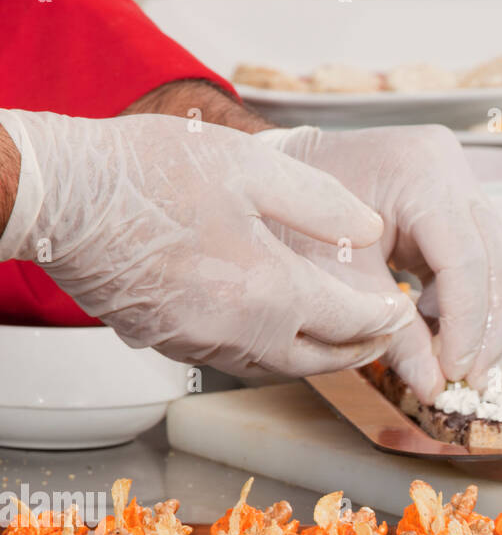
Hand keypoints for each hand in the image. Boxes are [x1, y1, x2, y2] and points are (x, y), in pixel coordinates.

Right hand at [0, 109, 415, 377]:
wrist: (66, 201)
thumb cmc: (149, 176)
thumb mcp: (251, 167)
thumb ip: (321, 202)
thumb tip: (370, 230)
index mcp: (271, 291)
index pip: (350, 320)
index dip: (384, 318)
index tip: (401, 311)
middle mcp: (242, 332)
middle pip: (321, 359)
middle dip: (359, 350)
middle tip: (383, 337)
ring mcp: (204, 345)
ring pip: (280, 367)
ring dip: (317, 356)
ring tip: (338, 338)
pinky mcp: (173, 345)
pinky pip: (239, 360)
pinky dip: (271, 352)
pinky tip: (276, 331)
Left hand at [258, 124, 501, 400]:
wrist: (273, 181)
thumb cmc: (295, 220)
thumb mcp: (343, 282)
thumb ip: (393, 336)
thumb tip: (432, 386)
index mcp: (422, 171)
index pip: (464, 260)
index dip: (466, 325)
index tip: (456, 373)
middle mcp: (448, 166)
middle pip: (492, 259)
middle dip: (485, 328)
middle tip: (471, 381)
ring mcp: (454, 179)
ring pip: (493, 260)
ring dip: (481, 320)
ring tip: (461, 367)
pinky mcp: (449, 202)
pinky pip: (474, 258)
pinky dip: (463, 302)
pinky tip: (443, 335)